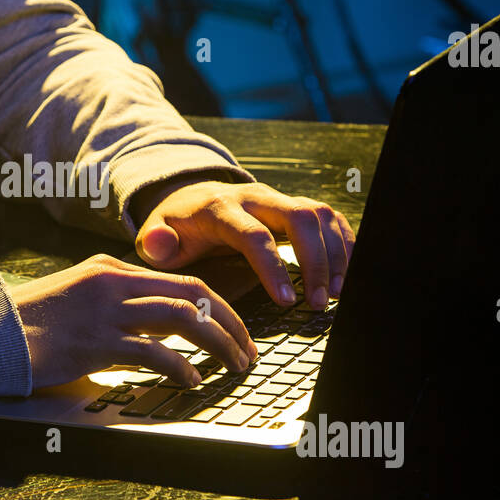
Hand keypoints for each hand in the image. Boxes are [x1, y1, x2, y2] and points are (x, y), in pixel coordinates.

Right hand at [11, 254, 257, 389]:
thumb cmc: (30, 327)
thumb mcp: (77, 302)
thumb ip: (115, 309)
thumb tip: (156, 335)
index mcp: (109, 270)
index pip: (180, 281)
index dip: (216, 306)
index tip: (234, 330)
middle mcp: (112, 283)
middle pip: (192, 294)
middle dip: (229, 323)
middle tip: (248, 350)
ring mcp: (104, 312)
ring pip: (182, 319)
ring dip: (218, 344)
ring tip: (234, 366)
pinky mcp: (95, 343)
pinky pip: (153, 353)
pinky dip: (181, 368)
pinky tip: (192, 382)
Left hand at [131, 178, 354, 310]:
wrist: (191, 197)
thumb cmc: (177, 226)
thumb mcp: (156, 234)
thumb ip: (155, 242)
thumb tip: (159, 245)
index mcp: (221, 208)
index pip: (254, 235)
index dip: (273, 268)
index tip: (287, 302)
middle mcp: (256, 197)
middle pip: (299, 217)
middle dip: (316, 260)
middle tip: (318, 302)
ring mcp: (279, 198)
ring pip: (320, 214)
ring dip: (335, 253)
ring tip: (335, 294)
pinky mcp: (294, 205)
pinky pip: (329, 217)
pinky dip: (343, 242)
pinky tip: (345, 273)